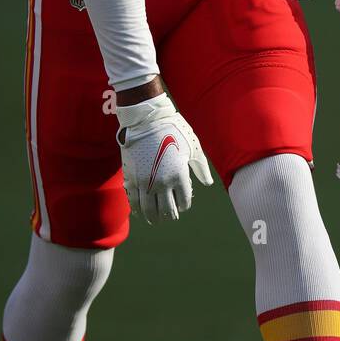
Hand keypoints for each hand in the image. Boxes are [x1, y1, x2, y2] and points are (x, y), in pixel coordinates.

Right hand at [117, 93, 212, 222]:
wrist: (146, 120)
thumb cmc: (174, 131)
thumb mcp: (193, 147)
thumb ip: (201, 167)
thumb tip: (208, 183)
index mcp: (180, 176)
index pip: (184, 201)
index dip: (184, 205)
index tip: (182, 204)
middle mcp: (163, 183)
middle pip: (167, 210)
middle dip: (170, 215)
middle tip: (170, 216)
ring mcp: (145, 182)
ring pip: (149, 209)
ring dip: (153, 217)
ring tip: (154, 220)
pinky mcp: (132, 178)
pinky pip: (133, 200)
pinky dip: (136, 209)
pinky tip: (139, 213)